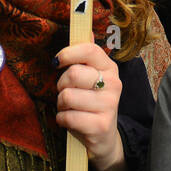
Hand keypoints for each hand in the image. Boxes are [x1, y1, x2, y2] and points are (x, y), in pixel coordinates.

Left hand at [54, 39, 126, 170]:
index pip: (89, 50)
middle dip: (61, 85)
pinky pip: (67, 117)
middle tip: (67, 92)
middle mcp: (113, 84)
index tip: (57, 61)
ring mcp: (109, 105)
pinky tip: (71, 121)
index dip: (68, 53)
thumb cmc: (92, 104)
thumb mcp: (93, 78)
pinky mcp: (100, 125)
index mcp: (110, 68)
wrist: (105, 138)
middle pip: (73, 73)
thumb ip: (87, 57)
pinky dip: (62, 119)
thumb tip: (86, 32)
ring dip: (61, 105)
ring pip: (67, 96)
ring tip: (70, 108)